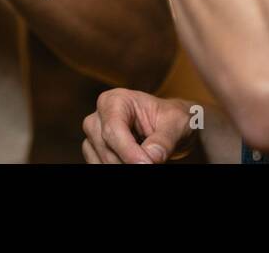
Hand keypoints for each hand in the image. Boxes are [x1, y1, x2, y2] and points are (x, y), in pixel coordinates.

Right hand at [82, 89, 198, 163]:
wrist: (167, 126)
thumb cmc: (170, 119)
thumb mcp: (175, 124)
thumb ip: (164, 140)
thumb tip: (151, 158)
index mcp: (115, 100)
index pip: (113, 129)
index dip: (129, 152)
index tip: (148, 164)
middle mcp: (98, 117)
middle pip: (106, 148)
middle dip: (130, 162)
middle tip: (153, 162)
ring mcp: (93, 135)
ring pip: (102, 161)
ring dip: (124, 166)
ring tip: (147, 158)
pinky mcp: (94, 151)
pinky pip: (99, 166)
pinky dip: (118, 167)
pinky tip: (135, 161)